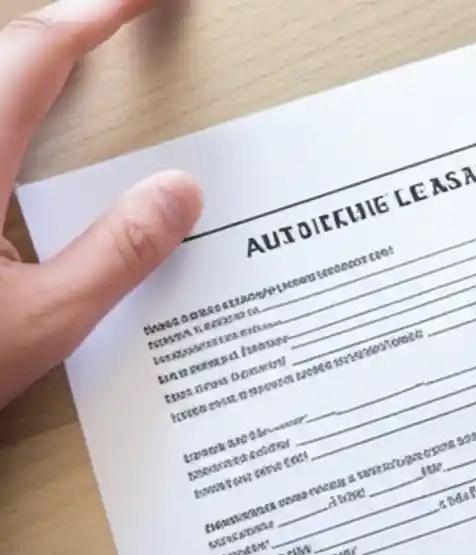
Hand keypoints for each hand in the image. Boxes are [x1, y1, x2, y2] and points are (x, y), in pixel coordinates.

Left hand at [0, 0, 200, 409]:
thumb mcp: (39, 324)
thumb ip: (117, 255)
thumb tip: (180, 193)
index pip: (38, 55)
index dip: (100, 13)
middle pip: (0, 52)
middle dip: (62, 28)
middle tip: (118, 23)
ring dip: (23, 64)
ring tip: (75, 63)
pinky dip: (5, 109)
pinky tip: (20, 141)